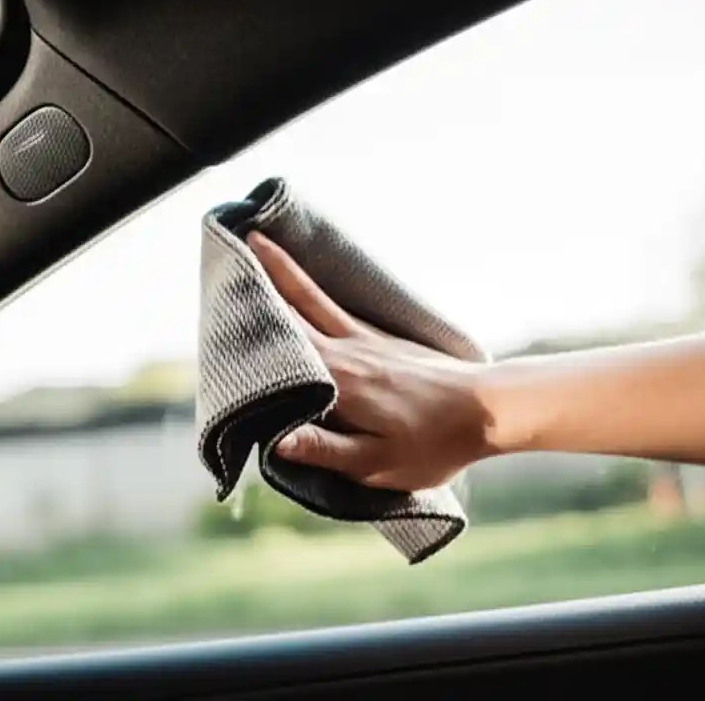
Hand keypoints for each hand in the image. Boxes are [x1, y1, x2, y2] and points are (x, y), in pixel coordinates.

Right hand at [246, 231, 495, 491]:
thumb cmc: (433, 444)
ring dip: (281, 269)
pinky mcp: (380, 338)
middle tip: (226, 252)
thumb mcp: (377, 464)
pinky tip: (301, 278)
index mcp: (338, 381)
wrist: (491, 410)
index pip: (278, 355)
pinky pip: (334, 304)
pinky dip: (310, 286)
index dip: (245, 332)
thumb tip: (272, 441)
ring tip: (256, 239)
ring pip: (312, 296)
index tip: (214, 308)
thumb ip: (324, 450)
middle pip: (291, 308)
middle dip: (257, 281)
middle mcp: (346, 349)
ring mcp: (364, 338)